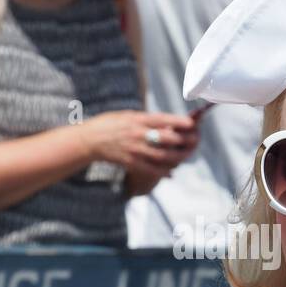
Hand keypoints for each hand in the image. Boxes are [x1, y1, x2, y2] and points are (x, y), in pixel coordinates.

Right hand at [83, 111, 198, 179]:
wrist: (90, 139)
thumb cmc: (110, 124)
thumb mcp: (128, 115)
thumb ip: (147, 120)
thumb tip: (167, 124)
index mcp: (137, 120)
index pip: (162, 120)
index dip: (178, 122)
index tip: (191, 123)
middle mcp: (137, 135)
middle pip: (166, 139)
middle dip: (183, 141)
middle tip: (194, 140)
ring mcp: (134, 150)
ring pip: (162, 156)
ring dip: (177, 157)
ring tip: (187, 155)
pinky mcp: (130, 162)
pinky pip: (151, 169)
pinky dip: (164, 171)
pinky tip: (172, 171)